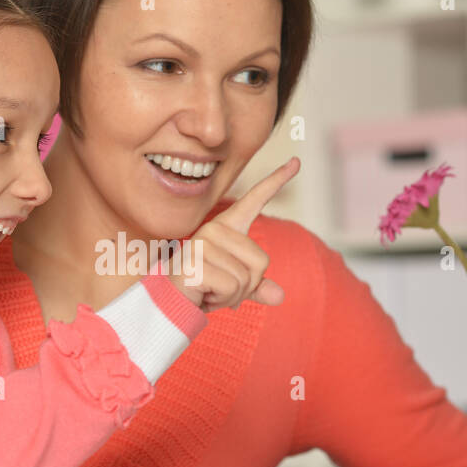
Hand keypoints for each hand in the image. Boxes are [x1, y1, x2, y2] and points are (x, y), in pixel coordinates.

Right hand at [165, 157, 299, 311]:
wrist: (169, 305)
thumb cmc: (201, 291)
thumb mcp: (234, 287)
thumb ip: (257, 287)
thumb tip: (278, 296)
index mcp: (226, 228)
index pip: (254, 200)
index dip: (276, 181)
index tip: (296, 161)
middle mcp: (214, 229)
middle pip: (261, 262)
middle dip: (246, 286)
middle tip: (218, 287)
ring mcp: (203, 242)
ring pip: (247, 278)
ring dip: (232, 296)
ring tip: (208, 290)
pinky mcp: (195, 261)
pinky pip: (232, 288)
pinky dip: (222, 300)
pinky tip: (202, 295)